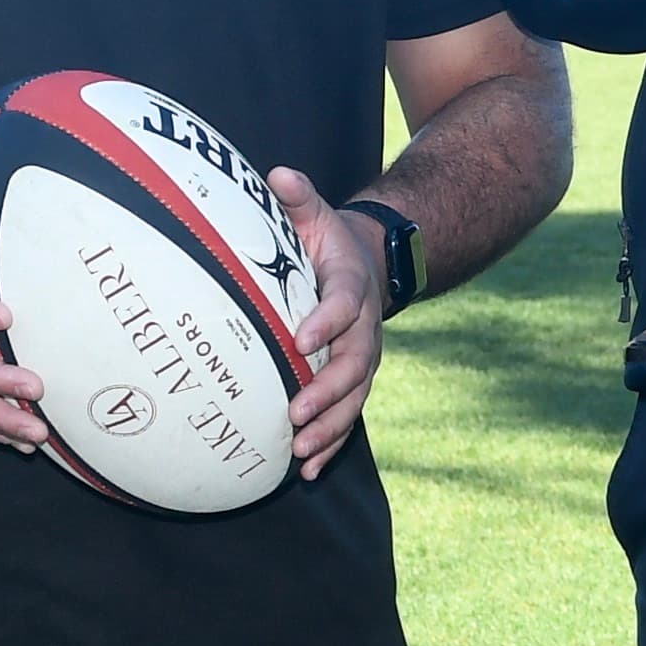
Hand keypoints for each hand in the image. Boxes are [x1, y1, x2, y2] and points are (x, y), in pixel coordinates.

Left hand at [272, 166, 383, 479]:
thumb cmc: (325, 241)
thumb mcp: (315, 214)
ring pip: (354, 398)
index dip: (326, 321)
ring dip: (330, 427)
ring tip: (300, 453)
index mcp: (350, 285)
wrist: (366, 264)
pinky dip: (331, 444)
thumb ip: (299, 197)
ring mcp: (361, 357)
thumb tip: (279, 174)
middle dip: (327, 392)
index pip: (343, 303)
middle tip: (296, 414)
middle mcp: (364, 327)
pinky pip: (347, 415)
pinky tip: (307, 471)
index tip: (300, 339)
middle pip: (355, 363)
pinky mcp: (352, 381)